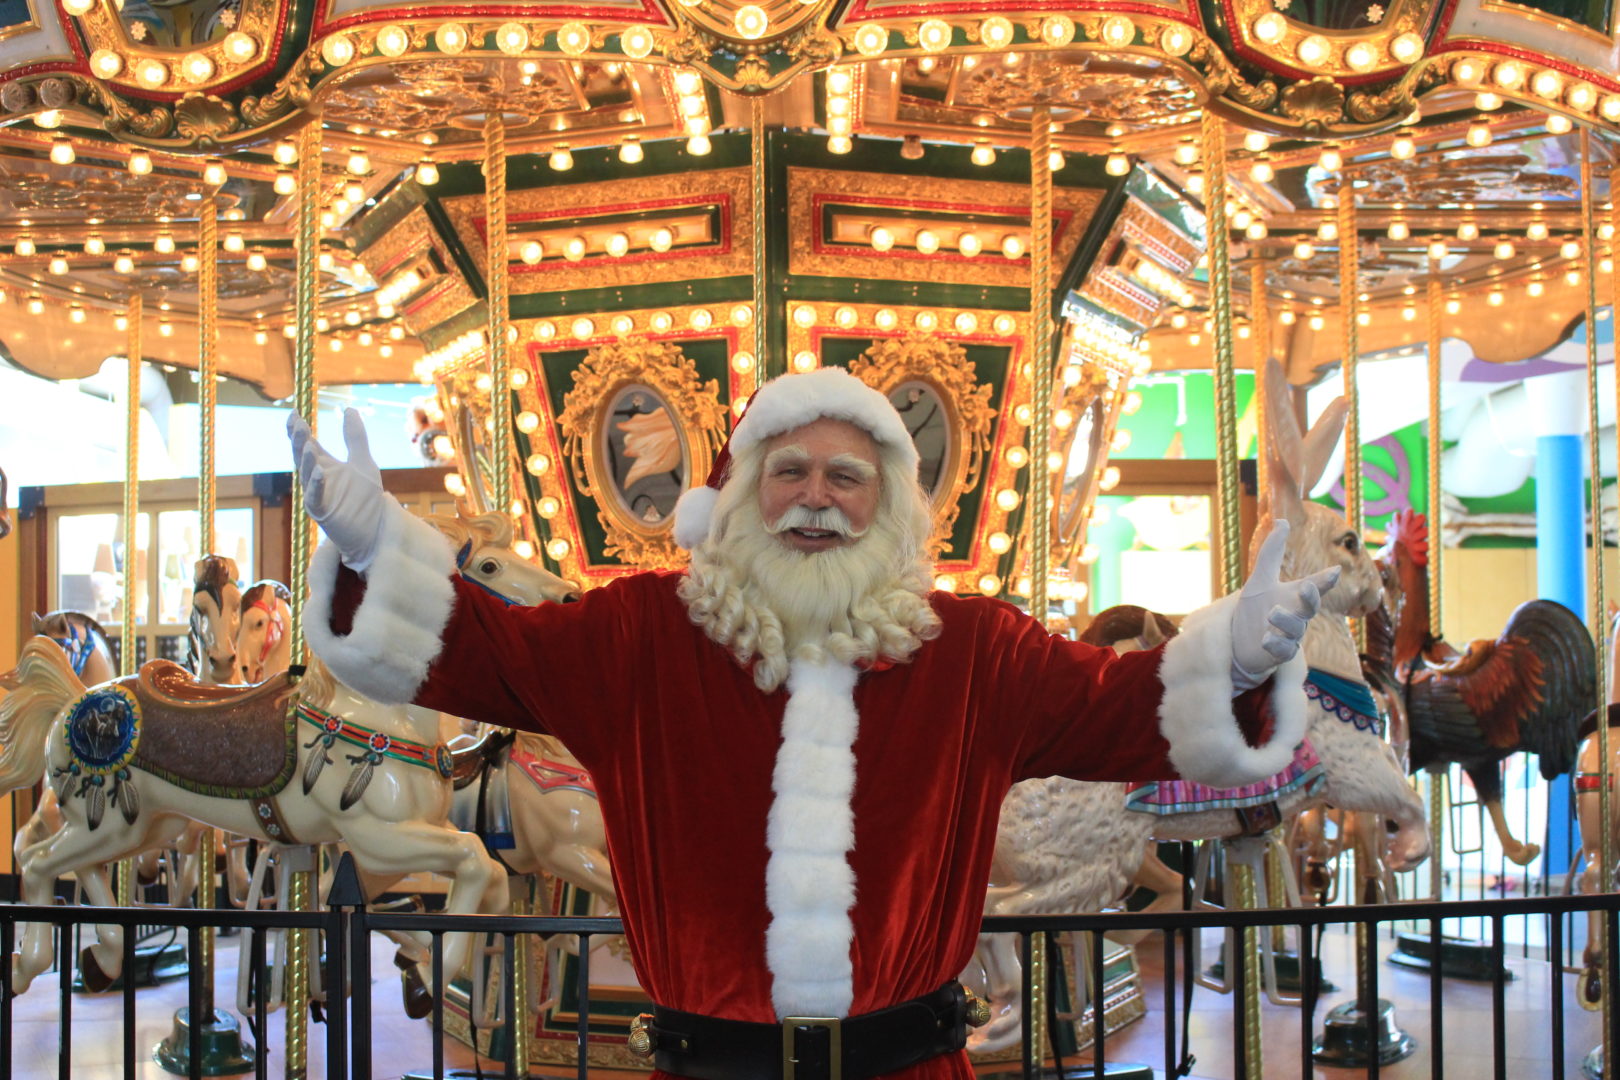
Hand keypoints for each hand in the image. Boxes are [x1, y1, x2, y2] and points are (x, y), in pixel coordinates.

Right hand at [287, 408, 389, 572]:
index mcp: (325, 466)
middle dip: (299, 441)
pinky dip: (316, 485)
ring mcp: (317, 496)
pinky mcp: (322, 512)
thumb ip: (355, 437)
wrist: (375, 530)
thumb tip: (348, 408)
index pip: (307, 444)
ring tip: (308, 444)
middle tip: (297, 424)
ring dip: (307, 460)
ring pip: (306, 475)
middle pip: (303, 457)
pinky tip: (319, 472)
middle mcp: (317, 479)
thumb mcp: (364, 462)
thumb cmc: (366, 499)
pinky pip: (315, 497)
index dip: (299, 430)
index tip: (294, 413)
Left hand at [1230, 520, 1339, 691]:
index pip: (1315, 585)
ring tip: (1272, 613)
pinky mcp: (1279, 652)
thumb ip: (1272, 552)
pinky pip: (1284, 650)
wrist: (1240, 640)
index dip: (1324, 580)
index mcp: (1296, 596)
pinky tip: (1265, 639)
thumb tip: (1283, 520)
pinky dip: (1276, 644)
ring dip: (1286, 621)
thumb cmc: (1256, 607)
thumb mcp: (1260, 578)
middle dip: (1311, 598)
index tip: (1334, 571)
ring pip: (1296, 629)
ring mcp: (1290, 635)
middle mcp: (1298, 615)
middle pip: (1310, 607)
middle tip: (1306, 588)